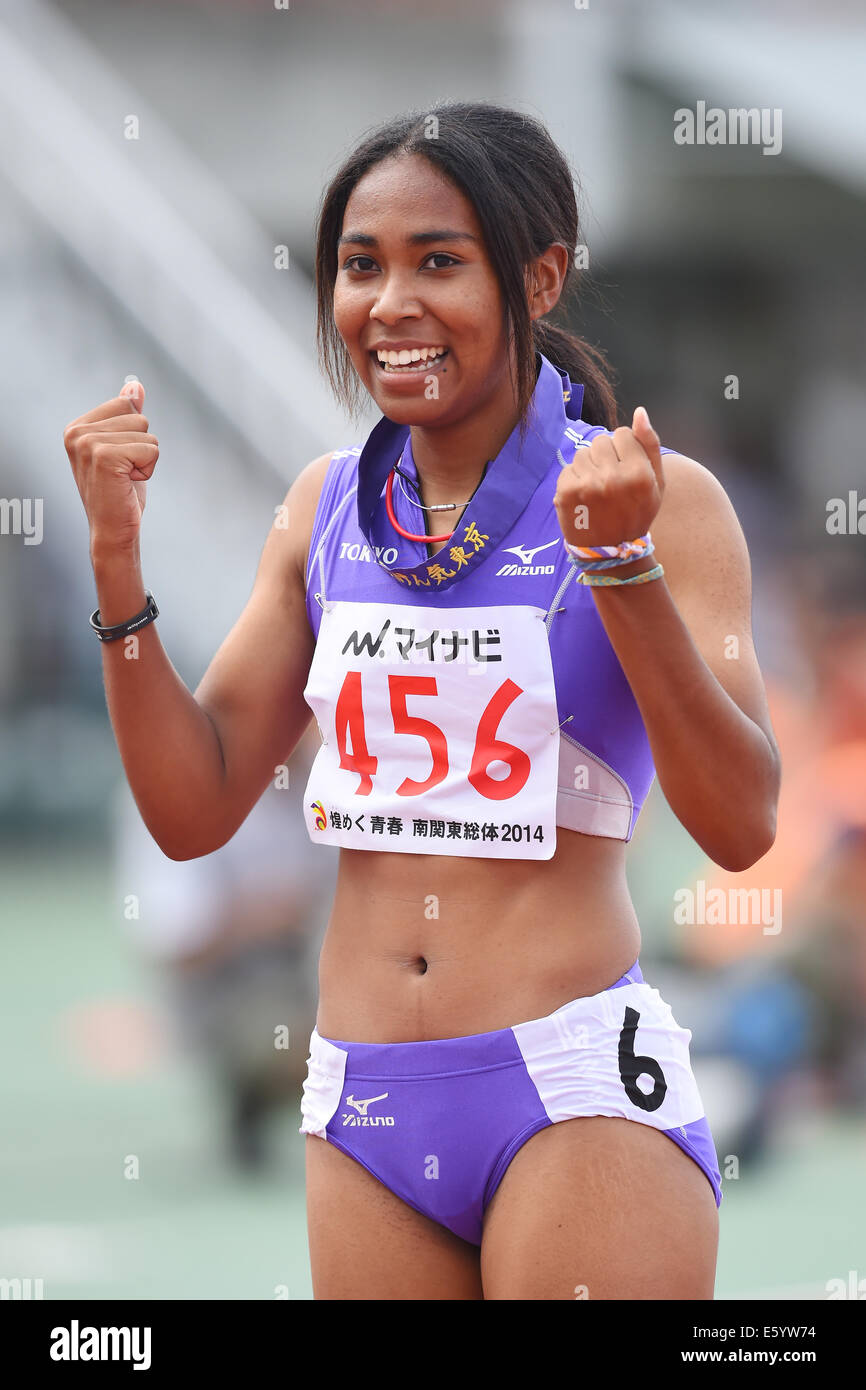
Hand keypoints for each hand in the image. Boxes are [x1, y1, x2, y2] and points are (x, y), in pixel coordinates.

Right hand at [63, 380, 157, 555]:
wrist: (112, 531)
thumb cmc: (119, 492)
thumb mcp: (124, 448)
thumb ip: (126, 415)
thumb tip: (135, 385)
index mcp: (77, 427)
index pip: (125, 405)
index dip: (133, 434)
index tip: (118, 460)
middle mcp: (77, 433)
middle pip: (138, 417)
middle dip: (141, 447)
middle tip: (123, 473)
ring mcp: (88, 444)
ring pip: (147, 433)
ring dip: (145, 459)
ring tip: (125, 479)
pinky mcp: (105, 457)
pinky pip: (151, 449)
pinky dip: (148, 469)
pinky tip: (129, 483)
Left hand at [553, 406, 664, 546]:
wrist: (611, 551)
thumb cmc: (637, 513)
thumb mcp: (657, 483)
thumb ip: (650, 445)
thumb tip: (640, 412)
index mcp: (639, 474)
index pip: (623, 433)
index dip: (623, 448)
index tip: (625, 468)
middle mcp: (613, 478)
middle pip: (601, 440)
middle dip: (605, 456)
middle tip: (610, 481)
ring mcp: (587, 486)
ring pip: (583, 453)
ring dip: (589, 467)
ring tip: (597, 490)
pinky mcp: (566, 492)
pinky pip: (569, 468)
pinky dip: (574, 480)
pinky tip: (583, 497)